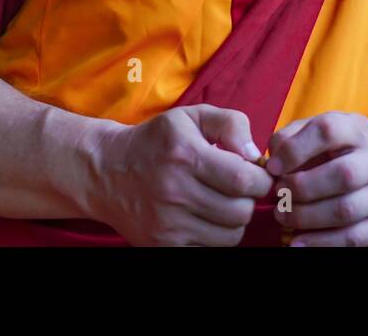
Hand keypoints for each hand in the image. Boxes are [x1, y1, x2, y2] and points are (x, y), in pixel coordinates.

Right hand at [88, 104, 274, 245]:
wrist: (107, 171)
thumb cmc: (157, 142)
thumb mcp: (190, 117)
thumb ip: (230, 124)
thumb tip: (254, 154)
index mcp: (185, 155)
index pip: (243, 180)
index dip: (260, 180)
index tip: (254, 174)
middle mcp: (175, 191)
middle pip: (241, 211)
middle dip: (248, 200)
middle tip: (237, 189)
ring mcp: (167, 224)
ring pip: (231, 235)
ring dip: (234, 220)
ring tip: (220, 203)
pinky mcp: (163, 245)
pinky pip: (210, 249)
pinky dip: (215, 236)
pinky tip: (204, 218)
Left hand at [266, 111, 367, 246]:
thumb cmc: (336, 147)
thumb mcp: (315, 131)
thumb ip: (289, 139)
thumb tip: (272, 163)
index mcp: (356, 129)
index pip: (327, 132)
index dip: (295, 150)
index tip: (272, 167)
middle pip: (344, 175)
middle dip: (302, 188)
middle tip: (279, 194)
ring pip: (347, 210)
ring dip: (307, 217)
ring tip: (283, 215)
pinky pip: (354, 238)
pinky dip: (322, 242)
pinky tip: (297, 242)